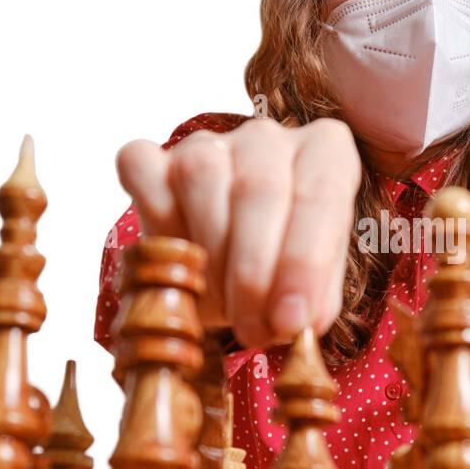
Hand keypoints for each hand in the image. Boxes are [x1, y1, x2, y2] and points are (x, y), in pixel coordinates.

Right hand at [116, 117, 360, 348]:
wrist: (231, 269)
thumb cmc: (282, 268)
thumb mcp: (312, 287)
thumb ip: (313, 300)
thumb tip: (297, 322)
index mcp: (325, 151)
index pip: (321, 195)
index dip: (305, 263)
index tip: (291, 319)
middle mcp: (268, 138)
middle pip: (259, 189)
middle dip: (253, 274)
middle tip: (254, 330)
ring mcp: (208, 143)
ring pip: (202, 179)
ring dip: (210, 258)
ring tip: (223, 309)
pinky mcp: (153, 158)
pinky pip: (145, 173)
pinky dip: (157, 224)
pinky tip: (178, 264)